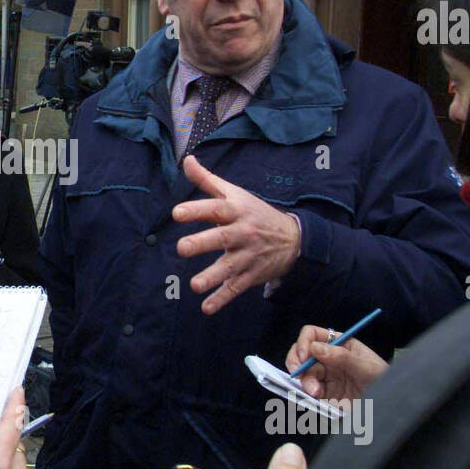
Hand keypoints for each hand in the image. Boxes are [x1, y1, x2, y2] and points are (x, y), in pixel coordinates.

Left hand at [172, 155, 301, 313]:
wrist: (293, 239)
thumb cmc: (254, 213)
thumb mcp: (235, 194)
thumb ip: (208, 180)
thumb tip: (187, 160)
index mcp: (236, 211)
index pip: (216, 208)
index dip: (197, 209)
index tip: (177, 213)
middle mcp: (242, 233)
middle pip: (221, 238)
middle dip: (202, 243)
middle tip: (181, 248)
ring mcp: (248, 256)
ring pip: (229, 268)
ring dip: (212, 277)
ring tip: (194, 285)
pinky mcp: (251, 275)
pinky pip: (235, 288)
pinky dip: (222, 299)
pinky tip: (206, 308)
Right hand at [284, 325, 387, 400]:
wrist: (390, 405)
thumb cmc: (383, 380)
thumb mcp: (366, 367)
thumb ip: (342, 356)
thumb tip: (315, 347)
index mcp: (338, 344)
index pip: (312, 335)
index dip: (304, 343)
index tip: (304, 357)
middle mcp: (328, 358)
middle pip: (301, 354)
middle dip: (297, 364)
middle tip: (297, 376)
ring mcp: (325, 376)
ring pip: (303, 374)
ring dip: (304, 383)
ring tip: (316, 394)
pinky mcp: (324, 394)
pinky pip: (307, 392)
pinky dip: (306, 395)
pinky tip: (317, 400)